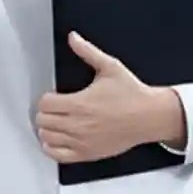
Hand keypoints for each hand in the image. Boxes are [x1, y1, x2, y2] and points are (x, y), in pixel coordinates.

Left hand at [36, 32, 185, 163]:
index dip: (46, 98)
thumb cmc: (132, 94)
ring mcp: (82, 141)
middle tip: (53, 109)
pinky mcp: (88, 154)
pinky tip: (56, 139)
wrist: (150, 117)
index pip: (44, 103)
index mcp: (80, 103)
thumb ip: (87, 51)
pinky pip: (59, 156)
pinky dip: (52, 148)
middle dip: (45, 112)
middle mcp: (78, 124)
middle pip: (42, 121)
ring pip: (47, 138)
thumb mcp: (110, 67)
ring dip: (47, 129)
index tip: (53, 96)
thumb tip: (73, 37)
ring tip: (54, 122)